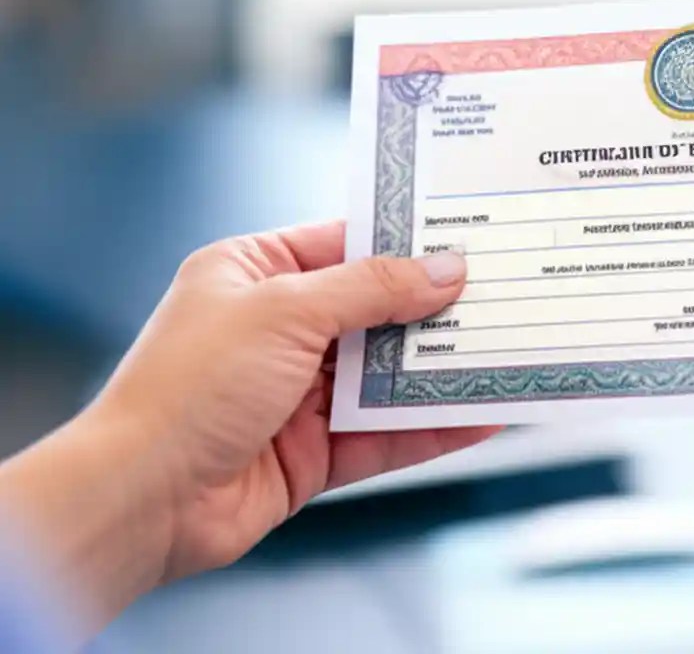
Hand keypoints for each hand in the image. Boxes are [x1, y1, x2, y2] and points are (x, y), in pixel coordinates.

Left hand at [0, 221, 498, 629]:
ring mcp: (298, 393)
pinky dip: (432, 426)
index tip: (471, 237)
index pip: (345, 244)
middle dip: (437, 310)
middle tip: (506, 295)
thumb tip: (446, 271)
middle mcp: (278, 329)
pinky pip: (386, 433)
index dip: (407, 242)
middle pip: (377, 312)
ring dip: (443, 370)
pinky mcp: (315, 451)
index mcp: (254, 273)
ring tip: (509, 353)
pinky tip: (481, 417)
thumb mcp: (286, 311)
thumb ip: (372, 290)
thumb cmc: (190, 386)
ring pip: (388, 375)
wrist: (142, 499)